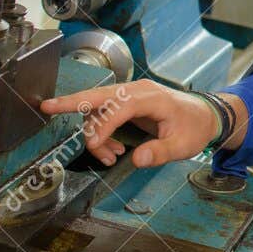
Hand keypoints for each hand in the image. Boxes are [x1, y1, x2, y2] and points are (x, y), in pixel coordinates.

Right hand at [39, 79, 245, 167]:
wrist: (205, 116)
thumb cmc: (195, 127)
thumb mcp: (183, 145)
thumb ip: (160, 152)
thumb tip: (136, 160)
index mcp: (151, 97)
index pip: (118, 106)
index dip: (103, 125)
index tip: (94, 146)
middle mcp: (137, 91)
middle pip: (98, 94)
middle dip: (71, 101)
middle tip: (46, 107)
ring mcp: (130, 95)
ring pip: (98, 109)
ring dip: (95, 134)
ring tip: (109, 157)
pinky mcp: (127, 103)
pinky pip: (104, 114)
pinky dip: (101, 132)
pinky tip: (112, 150)